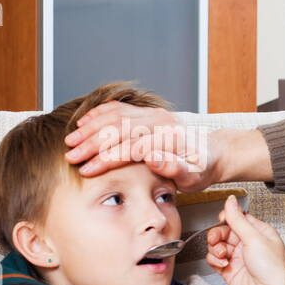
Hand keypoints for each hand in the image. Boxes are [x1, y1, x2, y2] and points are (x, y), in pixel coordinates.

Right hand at [63, 100, 222, 192]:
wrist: (213, 153)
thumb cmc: (202, 170)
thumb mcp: (194, 177)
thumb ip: (174, 168)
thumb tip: (151, 157)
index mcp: (169, 138)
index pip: (130, 147)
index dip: (106, 159)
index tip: (86, 170)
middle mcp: (160, 122)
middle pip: (118, 129)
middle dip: (91, 144)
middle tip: (70, 157)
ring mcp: (153, 114)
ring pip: (115, 116)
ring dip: (90, 128)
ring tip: (71, 141)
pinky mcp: (148, 113)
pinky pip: (119, 108)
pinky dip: (99, 113)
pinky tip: (83, 122)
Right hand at [206, 195, 284, 284]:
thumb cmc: (272, 268)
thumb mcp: (254, 238)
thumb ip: (238, 219)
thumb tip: (230, 200)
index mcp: (259, 232)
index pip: (238, 217)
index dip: (228, 217)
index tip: (222, 220)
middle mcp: (248, 243)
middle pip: (224, 231)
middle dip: (217, 235)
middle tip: (217, 240)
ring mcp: (238, 257)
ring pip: (217, 245)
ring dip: (215, 249)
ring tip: (223, 256)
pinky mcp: (229, 270)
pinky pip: (214, 260)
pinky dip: (215, 261)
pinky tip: (223, 265)